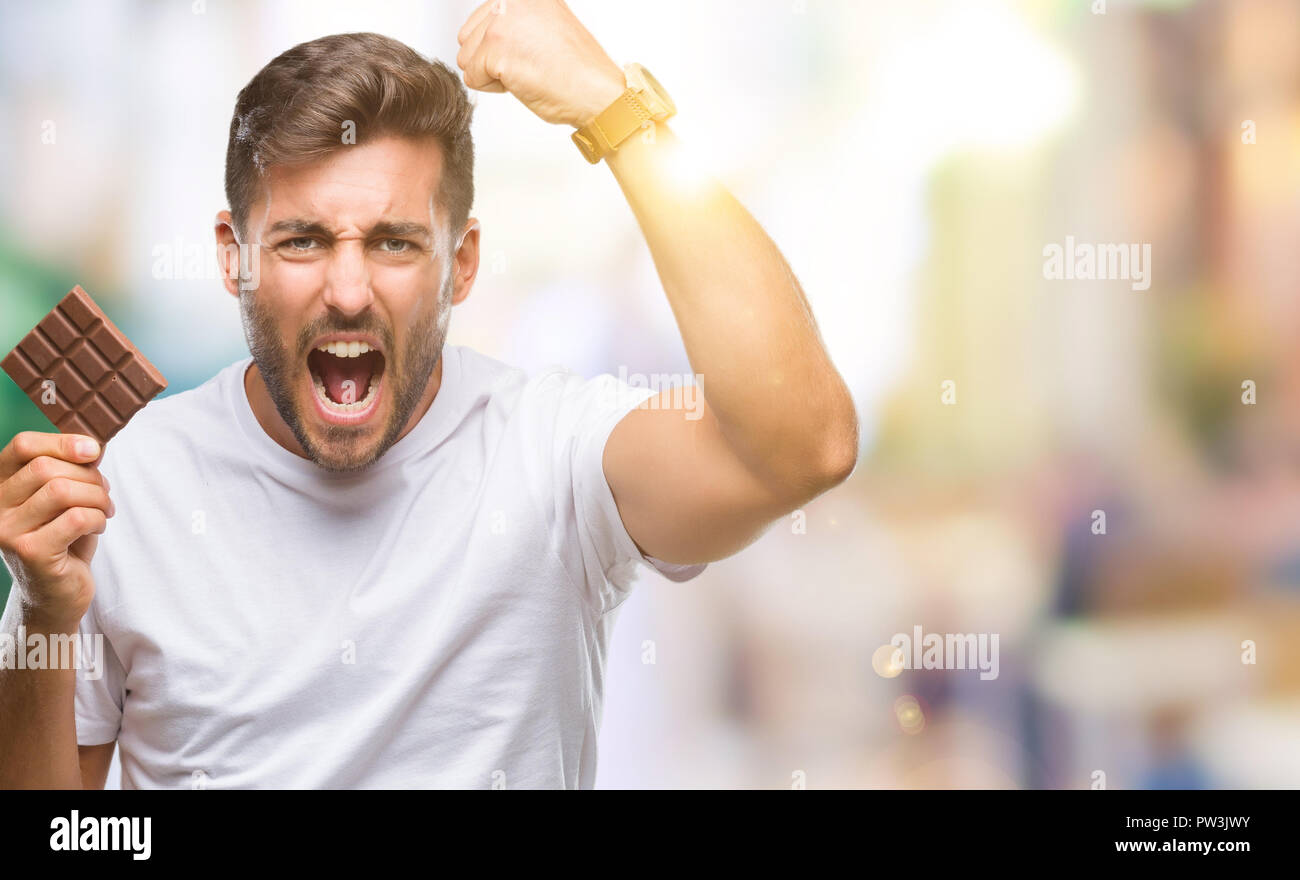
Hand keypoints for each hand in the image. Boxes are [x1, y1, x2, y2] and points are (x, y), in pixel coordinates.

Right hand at [0, 432, 112, 630]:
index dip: (61, 441)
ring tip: (104, 511)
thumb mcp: (65, 501)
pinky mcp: (31, 553)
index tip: (94, 450)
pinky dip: (97, 518)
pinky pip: (76, 518)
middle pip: (46, 467)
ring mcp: (8, 531)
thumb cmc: (63, 542)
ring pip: (62, 491)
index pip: (21, 446)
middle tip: (104, 493)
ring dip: (97, 497)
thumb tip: (92, 446)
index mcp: (0, 488)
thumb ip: (72, 472)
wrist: (56, 595)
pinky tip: (97, 527)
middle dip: (89, 476)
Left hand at [456, 0, 626, 126]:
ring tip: (526, 71)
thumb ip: (515, 19)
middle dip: (491, 58)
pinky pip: (472, 77)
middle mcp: (510, 0)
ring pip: (466, 57)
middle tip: (529, 63)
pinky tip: (523, 81)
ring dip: (491, 73)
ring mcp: (501, 23)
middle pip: (468, 37)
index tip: (530, 51)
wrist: (596, 91)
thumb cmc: (576, 68)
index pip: (481, 20)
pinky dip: (494, 88)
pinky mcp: (496, 50)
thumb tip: (487, 30)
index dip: (501, 46)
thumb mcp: (544, 24)